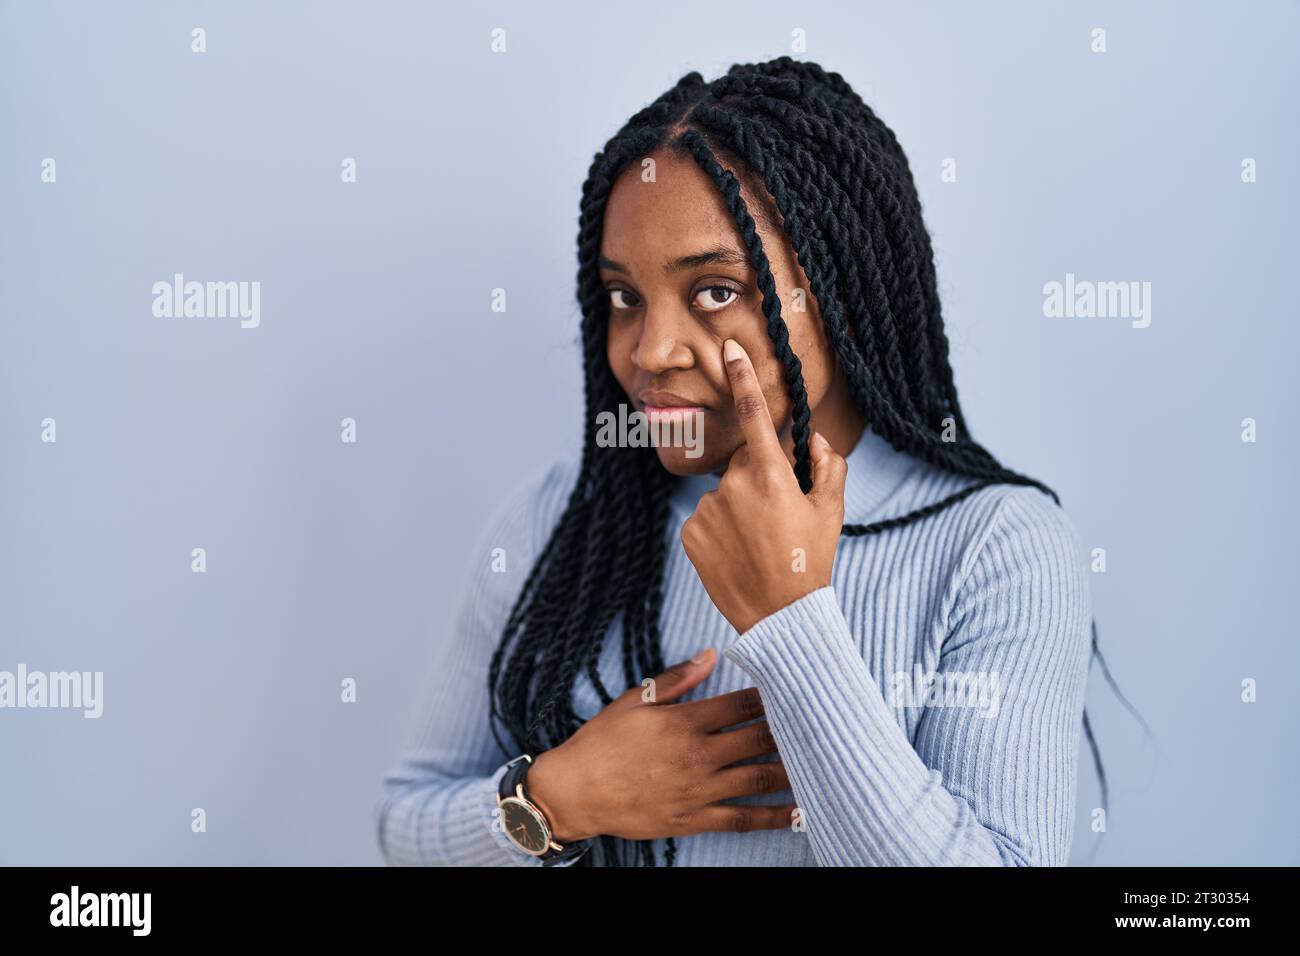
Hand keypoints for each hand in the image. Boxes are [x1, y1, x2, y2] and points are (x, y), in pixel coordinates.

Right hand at [524, 649, 795, 842]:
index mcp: (685, 723)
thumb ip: (675, 679)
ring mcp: (698, 790)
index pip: (741, 705)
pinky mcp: (693, 818)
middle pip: (758, 740)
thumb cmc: (601, 743)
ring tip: (823, 762)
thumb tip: (710, 654)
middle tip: (822, 722)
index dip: (772, 696)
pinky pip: (741, 817)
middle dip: (791, 731)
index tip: (797, 688)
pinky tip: (799, 812)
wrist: (575, 792)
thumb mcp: (633, 702)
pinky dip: (773, 816)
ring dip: (792, 770)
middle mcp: (698, 756)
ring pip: (757, 779)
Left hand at [680, 338, 847, 633]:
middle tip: (776, 518)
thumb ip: (829, 467)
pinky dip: (719, 529)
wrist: (779, 618)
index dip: (742, 378)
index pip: (754, 416)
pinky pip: (705, 517)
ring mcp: (707, 510)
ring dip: (737, 508)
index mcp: (771, 476)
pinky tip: (737, 552)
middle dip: (758, 479)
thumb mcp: (831, 512)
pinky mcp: (690, 532)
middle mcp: (734, 487)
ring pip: (723, 493)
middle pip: (743, 464)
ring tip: (757, 543)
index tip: (729, 350)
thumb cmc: (811, 561)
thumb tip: (816, 439)